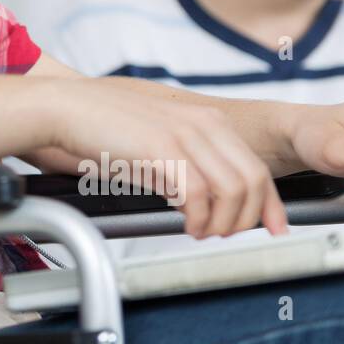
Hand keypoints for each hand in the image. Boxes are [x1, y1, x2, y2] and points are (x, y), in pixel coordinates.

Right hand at [46, 77, 288, 239]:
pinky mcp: (162, 148)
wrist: (69, 108)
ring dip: (222, 222)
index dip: (271, 204)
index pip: (256, 167)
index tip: (274, 229)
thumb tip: (204, 202)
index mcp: (207, 120)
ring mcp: (184, 133)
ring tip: (202, 232)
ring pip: (232, 190)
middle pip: (254, 180)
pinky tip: (188, 225)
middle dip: (248, 218)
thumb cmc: (107, 127)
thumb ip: (188, 163)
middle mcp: (203, 123)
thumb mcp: (160, 141)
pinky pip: (198, 194)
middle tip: (224, 236)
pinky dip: (198, 219)